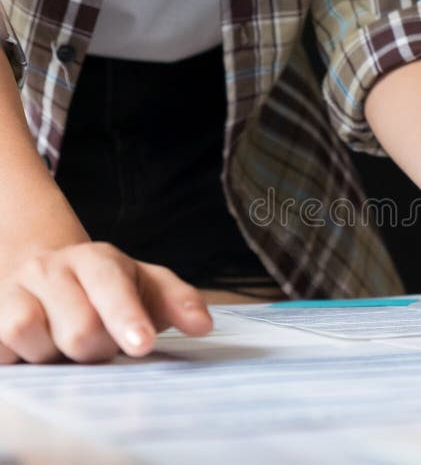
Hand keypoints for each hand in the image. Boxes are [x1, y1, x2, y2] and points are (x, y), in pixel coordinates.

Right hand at [0, 242, 212, 363]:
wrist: (47, 271)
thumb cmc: (109, 288)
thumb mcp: (148, 286)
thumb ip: (179, 302)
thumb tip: (203, 325)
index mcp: (97, 259)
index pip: (111, 286)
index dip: (126, 317)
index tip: (141, 343)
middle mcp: (51, 269)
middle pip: (78, 328)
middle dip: (97, 349)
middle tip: (101, 345)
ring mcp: (12, 291)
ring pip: (31, 337)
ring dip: (57, 355)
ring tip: (66, 344)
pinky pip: (1, 349)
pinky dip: (23, 359)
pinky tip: (36, 348)